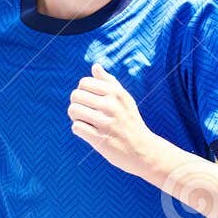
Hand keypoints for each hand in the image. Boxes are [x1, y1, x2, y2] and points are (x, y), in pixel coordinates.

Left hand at [67, 60, 153, 175]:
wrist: (143, 150)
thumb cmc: (131, 122)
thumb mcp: (125, 99)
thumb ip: (109, 82)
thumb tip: (95, 66)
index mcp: (116, 93)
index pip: (84, 82)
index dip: (83, 92)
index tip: (90, 102)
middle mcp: (111, 105)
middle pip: (76, 95)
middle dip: (77, 104)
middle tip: (86, 114)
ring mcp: (105, 123)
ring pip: (73, 110)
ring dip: (76, 117)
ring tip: (86, 122)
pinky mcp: (100, 139)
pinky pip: (76, 127)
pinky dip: (79, 130)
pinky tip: (89, 133)